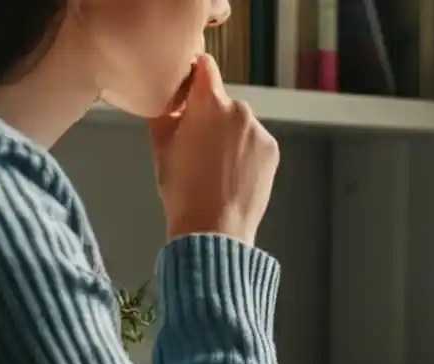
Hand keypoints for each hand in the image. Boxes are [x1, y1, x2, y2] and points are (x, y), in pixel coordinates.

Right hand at [148, 54, 279, 244]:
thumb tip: (168, 97)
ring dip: (229, 132)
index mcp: (209, 102)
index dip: (194, 73)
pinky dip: (245, 149)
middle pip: (222, 99)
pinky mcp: (272, 150)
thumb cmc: (182, 189)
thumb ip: (164, 111)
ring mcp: (259, 131)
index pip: (205, 67)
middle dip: (209, 112)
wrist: (214, 227)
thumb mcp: (161, 145)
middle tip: (196, 141)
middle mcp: (239, 111)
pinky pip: (254, 140)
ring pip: (239, 122)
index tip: (188, 84)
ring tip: (215, 164)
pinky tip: (232, 172)